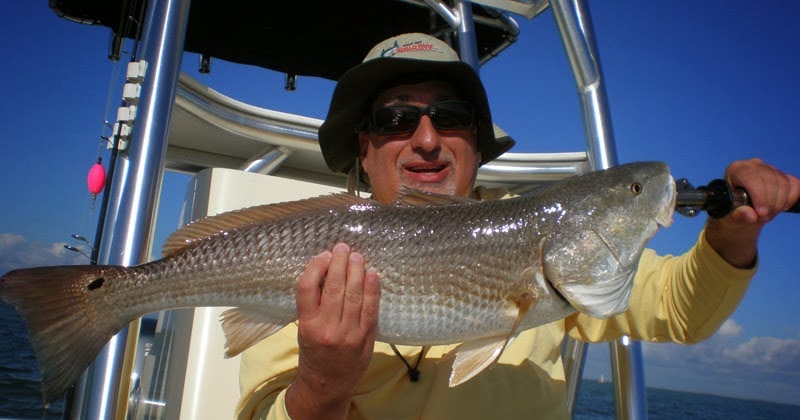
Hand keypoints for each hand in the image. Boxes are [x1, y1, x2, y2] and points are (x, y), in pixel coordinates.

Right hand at [285, 243, 380, 419]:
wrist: (327, 383)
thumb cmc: (314, 352)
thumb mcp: (304, 328)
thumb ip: (313, 304)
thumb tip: (327, 270)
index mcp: (307, 325)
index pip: (307, 289)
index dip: (315, 268)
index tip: (323, 255)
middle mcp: (326, 329)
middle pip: (333, 288)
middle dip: (339, 264)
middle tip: (342, 247)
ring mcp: (348, 334)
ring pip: (353, 296)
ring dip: (356, 272)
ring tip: (357, 256)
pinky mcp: (365, 337)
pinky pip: (370, 309)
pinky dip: (372, 290)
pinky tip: (372, 275)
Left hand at [705, 158, 799, 267]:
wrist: (742, 212)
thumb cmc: (733, 212)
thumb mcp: (731, 217)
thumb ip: (739, 216)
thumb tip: (751, 215)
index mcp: (735, 170)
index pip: (751, 178)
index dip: (759, 196)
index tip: (761, 213)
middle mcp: (752, 165)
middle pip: (769, 180)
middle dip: (770, 203)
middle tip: (764, 218)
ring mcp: (769, 168)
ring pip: (783, 182)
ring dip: (780, 203)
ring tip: (769, 215)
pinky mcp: (782, 174)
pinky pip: (794, 184)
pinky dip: (790, 198)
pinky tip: (780, 207)